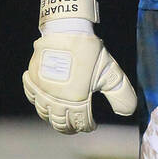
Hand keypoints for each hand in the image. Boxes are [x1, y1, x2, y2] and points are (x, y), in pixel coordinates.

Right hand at [22, 0, 136, 133]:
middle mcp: (55, 100)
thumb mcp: (111, 74)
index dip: (87, 127)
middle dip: (69, 128)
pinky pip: (31, 96)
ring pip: (44, 113)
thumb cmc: (89, 52)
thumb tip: (126, 112)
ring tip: (60, 116)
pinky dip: (37, 102)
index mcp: (76, 102)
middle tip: (75, 126)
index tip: (92, 125)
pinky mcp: (32, 79)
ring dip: (53, 118)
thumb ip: (121, 95)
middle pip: (59, 123)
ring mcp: (41, 90)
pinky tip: (43, 100)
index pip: (80, 124)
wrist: (66, 30)